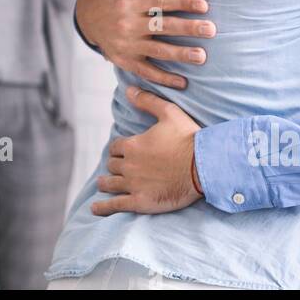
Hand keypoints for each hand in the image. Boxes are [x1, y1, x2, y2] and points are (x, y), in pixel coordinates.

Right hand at [75, 0, 215, 88]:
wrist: (85, 18)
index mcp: (131, 2)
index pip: (161, 2)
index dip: (183, 3)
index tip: (204, 5)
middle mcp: (129, 24)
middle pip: (163, 27)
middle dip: (188, 29)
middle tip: (211, 30)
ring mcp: (127, 44)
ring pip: (158, 51)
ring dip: (181, 55)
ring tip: (202, 56)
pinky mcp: (125, 60)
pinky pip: (147, 71)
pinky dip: (164, 78)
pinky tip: (183, 82)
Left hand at [92, 86, 202, 215]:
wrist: (204, 166)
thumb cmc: (188, 139)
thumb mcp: (169, 112)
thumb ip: (147, 101)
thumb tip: (129, 90)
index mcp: (133, 145)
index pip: (115, 147)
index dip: (118, 149)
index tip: (122, 151)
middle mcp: (128, 165)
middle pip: (112, 165)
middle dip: (114, 165)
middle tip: (117, 168)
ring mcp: (133, 184)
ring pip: (110, 183)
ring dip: (106, 182)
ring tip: (103, 184)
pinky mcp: (140, 202)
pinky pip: (115, 205)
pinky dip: (102, 207)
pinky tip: (95, 209)